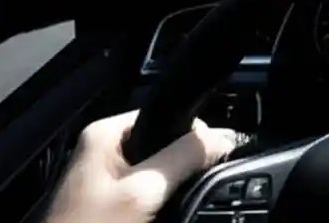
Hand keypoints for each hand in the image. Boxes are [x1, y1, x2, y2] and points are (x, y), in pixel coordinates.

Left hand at [44, 110, 240, 222]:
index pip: (165, 114)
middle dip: (181, 166)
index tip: (207, 160)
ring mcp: (105, 179)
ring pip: (158, 172)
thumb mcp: (143, 191)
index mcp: (106, 133)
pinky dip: (159, 203)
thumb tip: (224, 137)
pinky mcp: (109, 204)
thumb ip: (184, 158)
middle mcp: (103, 150)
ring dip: (171, 188)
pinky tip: (162, 215)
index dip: (191, 135)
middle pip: (163, 145)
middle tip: (185, 191)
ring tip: (173, 205)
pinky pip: (146, 194)